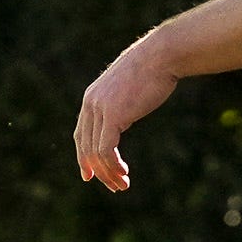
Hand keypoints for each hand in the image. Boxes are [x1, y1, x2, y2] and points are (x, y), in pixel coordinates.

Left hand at [75, 33, 178, 192]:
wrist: (160, 56)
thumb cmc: (152, 70)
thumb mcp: (130, 87)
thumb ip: (122, 101)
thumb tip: (127, 111)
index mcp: (91, 98)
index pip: (81, 135)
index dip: (83, 158)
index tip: (89, 175)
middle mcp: (90, 104)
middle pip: (85, 148)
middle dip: (98, 171)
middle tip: (115, 186)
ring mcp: (99, 109)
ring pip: (95, 152)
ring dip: (108, 173)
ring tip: (122, 185)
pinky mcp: (112, 115)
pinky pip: (105, 149)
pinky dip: (112, 165)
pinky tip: (124, 172)